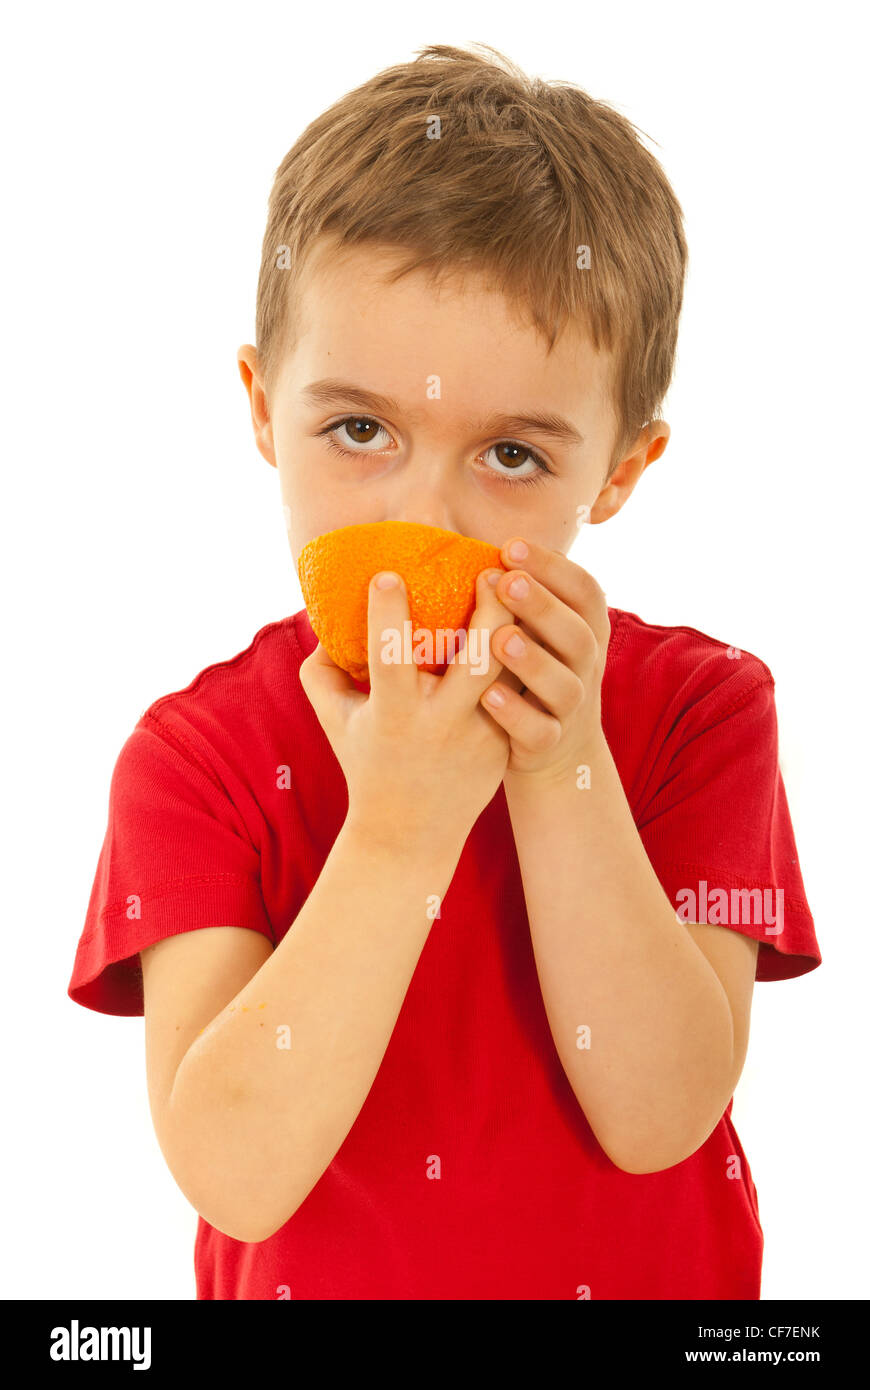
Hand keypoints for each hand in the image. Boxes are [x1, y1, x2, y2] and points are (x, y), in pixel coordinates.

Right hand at [299, 568, 523, 851]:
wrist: (409, 834)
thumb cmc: (367, 764)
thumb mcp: (334, 720)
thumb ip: (321, 671)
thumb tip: (326, 622)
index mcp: (394, 713)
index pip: (389, 655)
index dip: (388, 613)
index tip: (390, 574)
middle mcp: (441, 722)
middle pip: (476, 658)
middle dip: (490, 609)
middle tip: (491, 570)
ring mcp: (480, 734)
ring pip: (511, 672)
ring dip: (518, 627)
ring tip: (521, 590)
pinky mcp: (505, 743)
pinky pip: (524, 691)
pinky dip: (528, 657)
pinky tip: (531, 625)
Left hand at [478, 537, 610, 783]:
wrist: (555, 750)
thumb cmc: (531, 672)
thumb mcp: (538, 630)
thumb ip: (520, 595)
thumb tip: (470, 540)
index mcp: (584, 628)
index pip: (583, 590)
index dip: (554, 567)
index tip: (511, 546)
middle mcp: (585, 665)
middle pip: (577, 634)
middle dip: (544, 606)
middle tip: (507, 582)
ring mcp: (571, 707)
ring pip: (564, 685)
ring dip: (533, 659)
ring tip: (499, 638)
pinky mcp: (549, 742)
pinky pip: (539, 730)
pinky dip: (517, 714)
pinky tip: (488, 696)